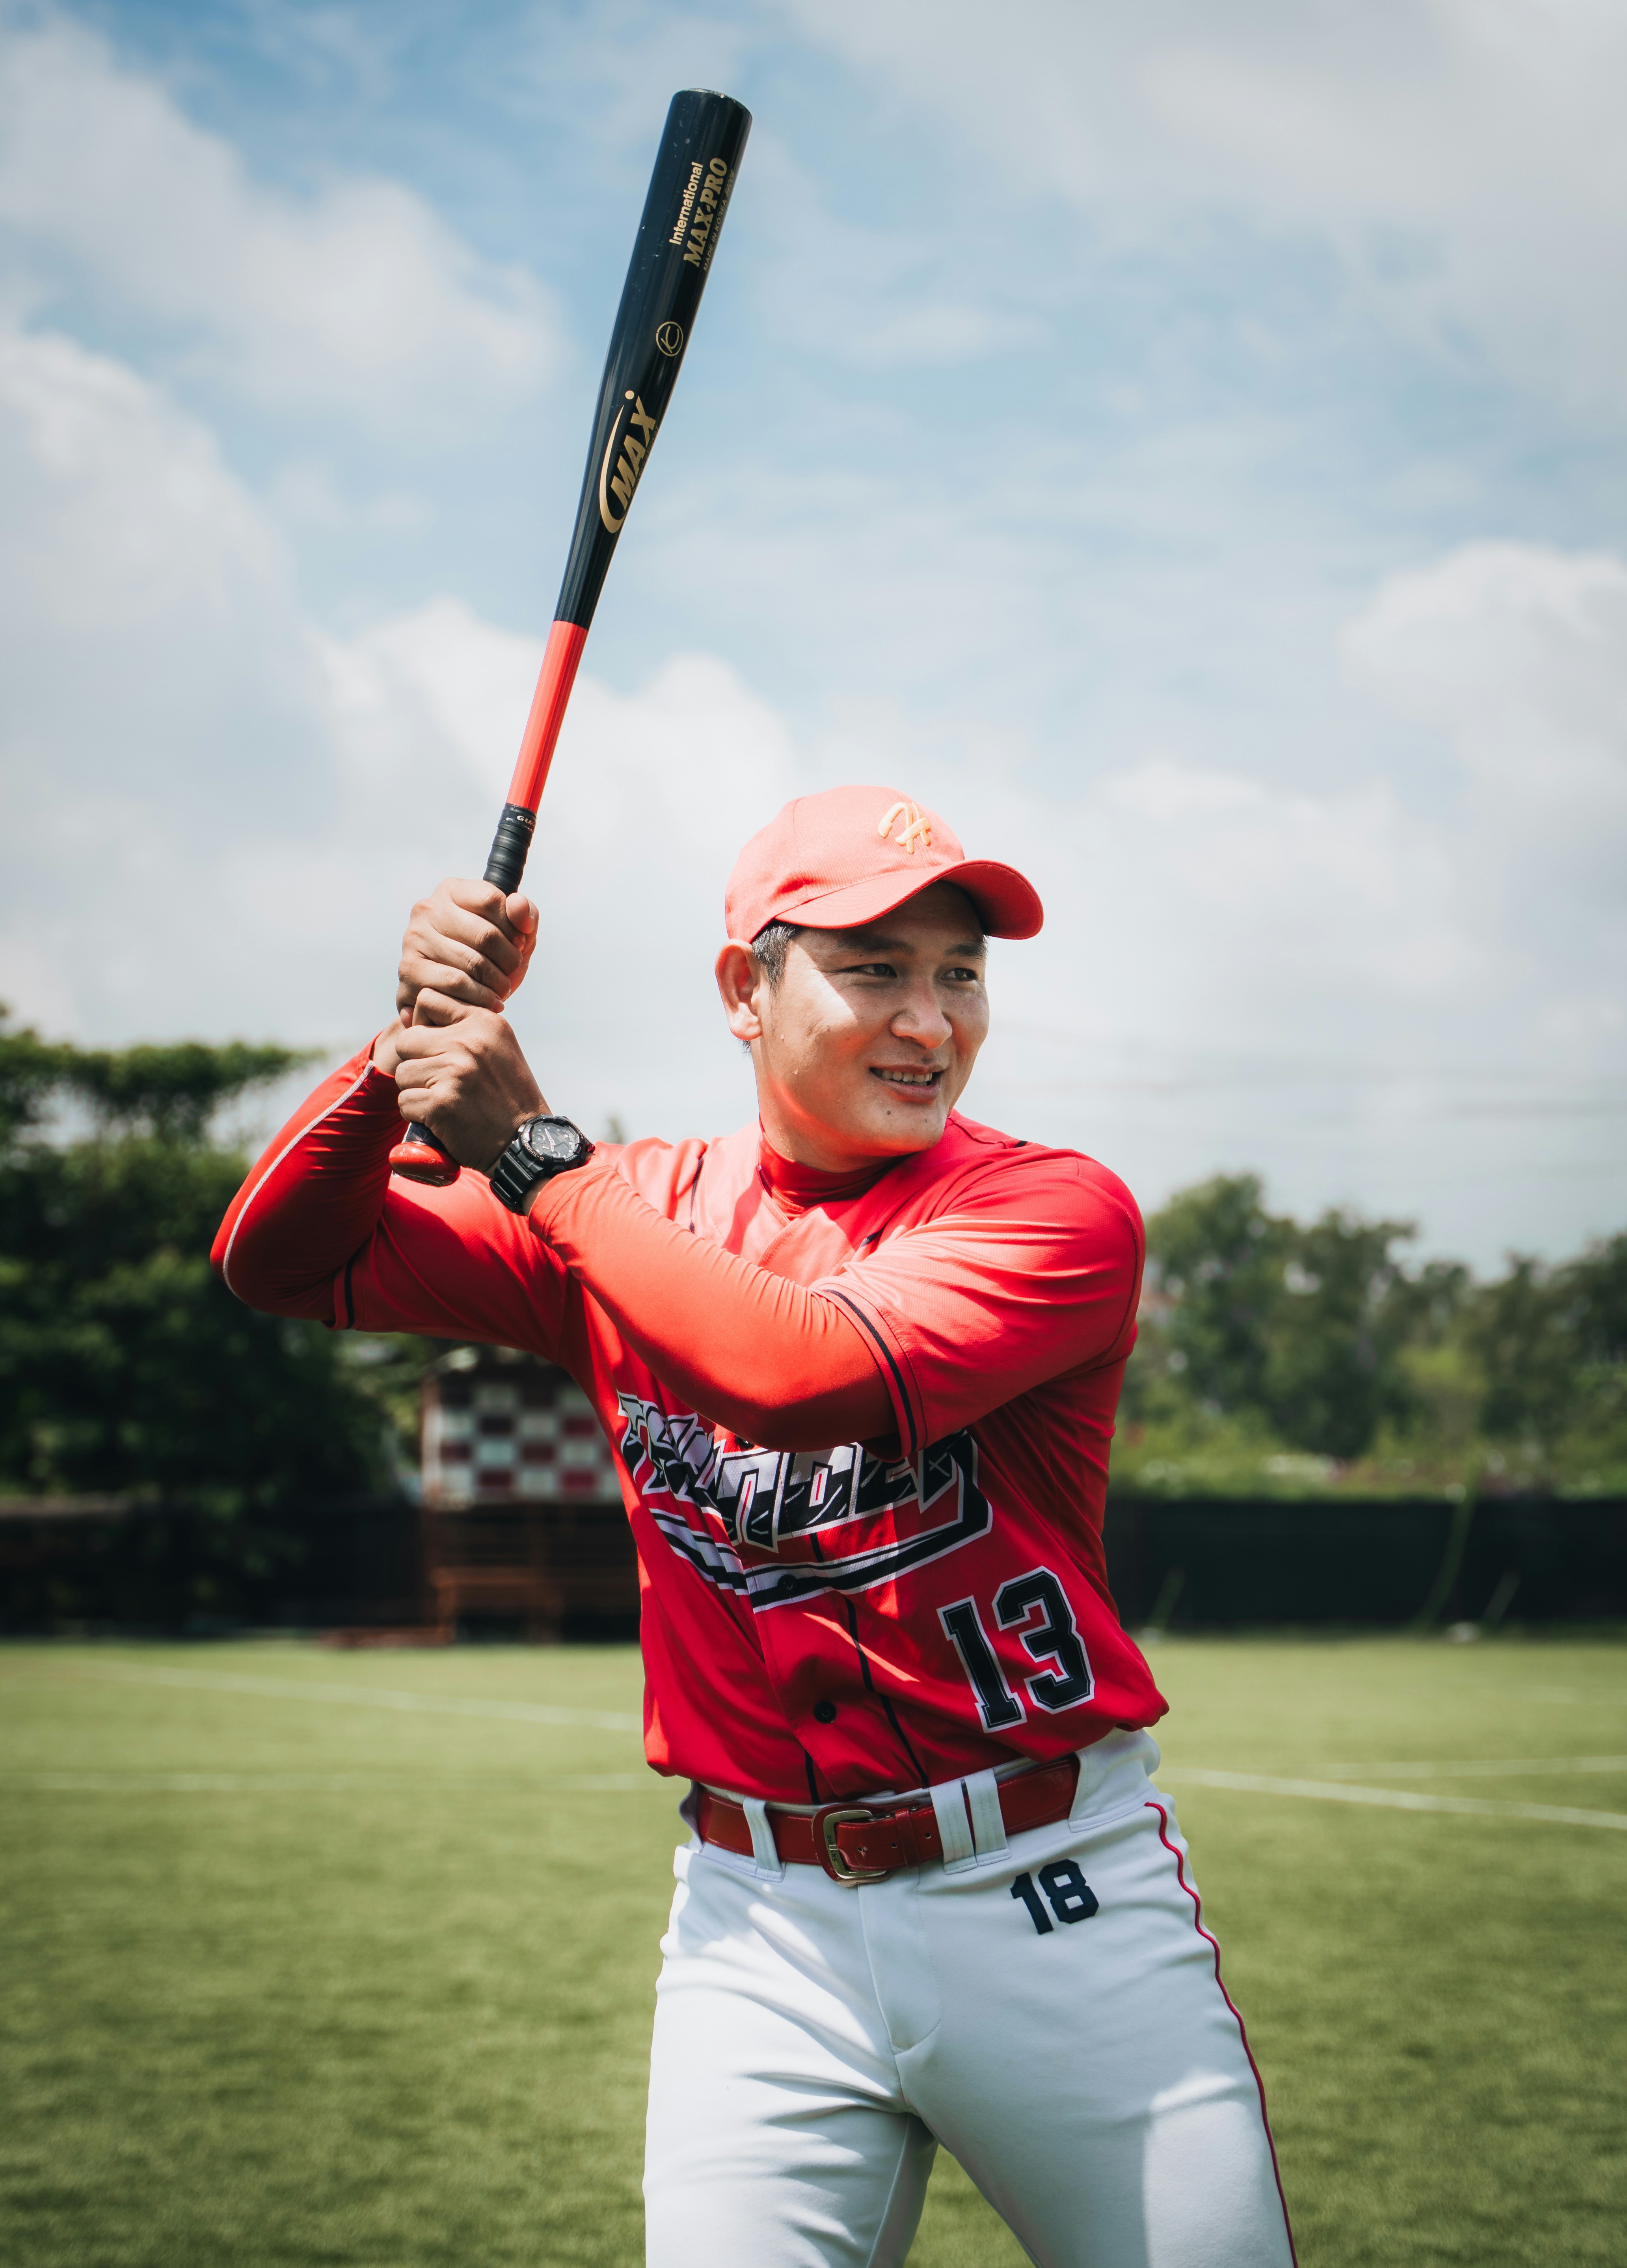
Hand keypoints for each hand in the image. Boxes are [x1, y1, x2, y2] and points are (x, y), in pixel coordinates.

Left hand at [392, 994, 546, 1172]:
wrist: (524, 1140)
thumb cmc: (507, 1095)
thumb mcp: (497, 1046)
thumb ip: (462, 1028)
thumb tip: (408, 1015)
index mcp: (484, 1021)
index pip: (427, 1000)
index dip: (423, 1025)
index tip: (437, 1047)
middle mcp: (468, 1042)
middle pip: (407, 1040)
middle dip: (416, 1063)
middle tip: (440, 1081)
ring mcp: (454, 1072)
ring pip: (403, 1073)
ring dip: (417, 1091)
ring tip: (447, 1100)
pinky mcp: (441, 1103)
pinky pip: (405, 1102)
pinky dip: (418, 1115)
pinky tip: (443, 1119)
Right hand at [396, 878, 537, 1024]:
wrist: (454, 994)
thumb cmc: (488, 957)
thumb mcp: (514, 932)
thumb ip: (524, 912)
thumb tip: (516, 904)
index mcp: (452, 891)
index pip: (492, 900)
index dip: (515, 927)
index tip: (519, 944)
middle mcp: (427, 910)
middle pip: (486, 935)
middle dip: (510, 959)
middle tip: (513, 972)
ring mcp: (414, 939)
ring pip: (472, 962)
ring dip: (497, 982)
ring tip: (503, 989)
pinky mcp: (409, 970)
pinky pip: (454, 984)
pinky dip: (480, 998)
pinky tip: (489, 1003)